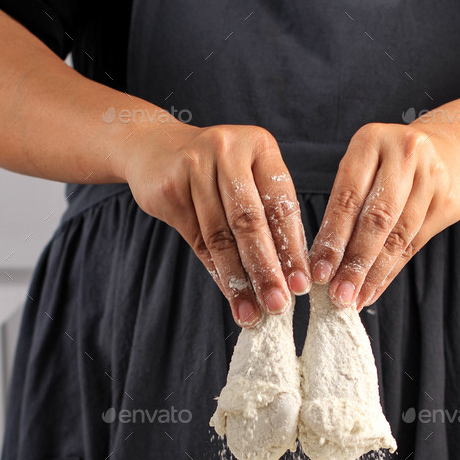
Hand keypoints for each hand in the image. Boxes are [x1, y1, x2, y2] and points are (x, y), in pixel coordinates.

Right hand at [123, 122, 309, 325]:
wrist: (158, 149)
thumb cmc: (219, 173)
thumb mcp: (250, 181)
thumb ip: (272, 218)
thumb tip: (293, 276)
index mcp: (260, 146)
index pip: (280, 205)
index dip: (292, 249)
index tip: (302, 286)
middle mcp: (228, 150)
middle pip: (249, 222)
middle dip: (266, 269)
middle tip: (278, 305)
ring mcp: (194, 166)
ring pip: (220, 237)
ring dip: (238, 281)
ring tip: (252, 313)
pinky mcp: (170, 188)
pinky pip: (198, 241)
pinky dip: (216, 272)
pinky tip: (230, 295)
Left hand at [309, 123, 459, 309]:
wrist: (446, 150)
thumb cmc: (387, 166)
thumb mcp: (360, 169)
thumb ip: (342, 208)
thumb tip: (322, 264)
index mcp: (371, 141)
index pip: (348, 198)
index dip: (333, 239)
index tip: (319, 273)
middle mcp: (405, 154)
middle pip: (377, 219)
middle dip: (355, 263)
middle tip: (338, 295)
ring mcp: (433, 177)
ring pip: (398, 236)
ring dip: (373, 274)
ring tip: (355, 298)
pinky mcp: (449, 201)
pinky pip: (414, 245)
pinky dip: (391, 271)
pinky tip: (374, 290)